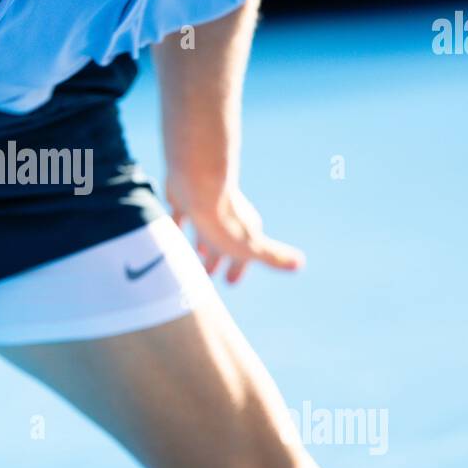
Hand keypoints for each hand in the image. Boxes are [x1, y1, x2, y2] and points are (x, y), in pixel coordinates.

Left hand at [167, 176, 304, 284]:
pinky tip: (167, 228)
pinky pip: (180, 213)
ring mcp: (204, 207)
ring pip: (202, 229)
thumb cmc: (223, 221)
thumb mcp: (250, 247)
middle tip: (207, 274)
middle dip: (217, 259)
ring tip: (193, 253)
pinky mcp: (183, 198)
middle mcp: (225, 218)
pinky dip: (177, 222)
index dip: (237, 270)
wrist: (198, 184)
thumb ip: (273, 257)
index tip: (229, 283)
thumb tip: (301, 263)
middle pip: (222, 243)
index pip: (244, 255)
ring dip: (200, 241)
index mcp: (242, 231)